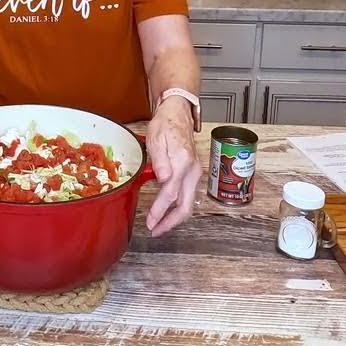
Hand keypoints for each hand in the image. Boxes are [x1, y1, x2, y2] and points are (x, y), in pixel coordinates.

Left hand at [143, 97, 201, 236]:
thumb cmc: (165, 125)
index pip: (171, 193)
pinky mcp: (194, 174)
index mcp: (182, 161)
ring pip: (188, 203)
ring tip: (159, 225)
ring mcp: (195, 173)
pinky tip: (166, 212)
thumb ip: (159, 160)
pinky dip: (178, 208)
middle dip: (170, 222)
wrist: (178, 114)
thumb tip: (163, 179)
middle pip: (186, 206)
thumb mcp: (156, 138)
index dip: (159, 210)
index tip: (150, 221)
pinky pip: (187, 196)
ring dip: (174, 218)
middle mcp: (192, 170)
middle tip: (155, 231)